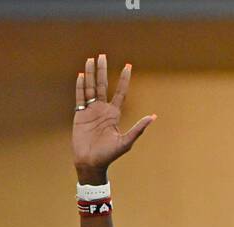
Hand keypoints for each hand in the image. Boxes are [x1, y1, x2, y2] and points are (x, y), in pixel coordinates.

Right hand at [72, 54, 155, 178]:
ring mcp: (91, 111)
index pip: (120, 92)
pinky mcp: (80, 114)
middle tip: (102, 55)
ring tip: (91, 60)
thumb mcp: (126, 142)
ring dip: (90, 74)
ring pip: (90, 88)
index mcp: (114, 114)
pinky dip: (80, 86)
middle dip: (102, 70)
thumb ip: (138, 129)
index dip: (123, 79)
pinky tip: (81, 75)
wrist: (91, 163)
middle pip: (102, 85)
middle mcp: (102, 109)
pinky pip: (80, 97)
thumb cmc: (109, 155)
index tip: (127, 66)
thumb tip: (153, 117)